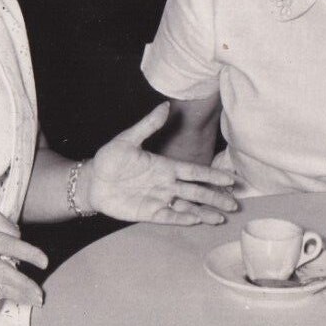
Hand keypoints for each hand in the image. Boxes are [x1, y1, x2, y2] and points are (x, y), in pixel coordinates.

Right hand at [0, 206, 48, 305]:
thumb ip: (3, 223)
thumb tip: (20, 239)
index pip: (9, 245)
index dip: (28, 254)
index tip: (44, 261)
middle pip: (4, 272)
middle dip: (24, 284)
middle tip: (41, 294)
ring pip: (0, 284)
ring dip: (20, 294)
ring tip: (38, 302)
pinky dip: (10, 294)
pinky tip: (24, 299)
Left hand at [87, 103, 238, 224]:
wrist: (91, 182)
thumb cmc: (108, 159)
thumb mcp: (127, 140)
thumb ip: (148, 125)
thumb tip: (165, 105)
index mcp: (165, 167)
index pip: (194, 172)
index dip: (212, 175)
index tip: (230, 179)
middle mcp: (166, 184)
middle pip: (196, 191)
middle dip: (215, 197)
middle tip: (234, 204)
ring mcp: (159, 199)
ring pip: (187, 206)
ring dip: (204, 212)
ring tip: (221, 218)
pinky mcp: (148, 212)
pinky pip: (169, 216)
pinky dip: (182, 219)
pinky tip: (196, 220)